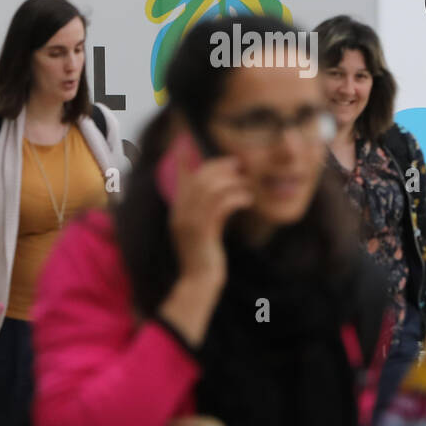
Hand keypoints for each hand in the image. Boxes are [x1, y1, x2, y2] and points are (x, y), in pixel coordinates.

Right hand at [167, 153, 251, 284]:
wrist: (200, 281)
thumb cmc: (206, 255)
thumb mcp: (204, 229)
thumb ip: (208, 210)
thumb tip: (221, 192)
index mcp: (178, 211)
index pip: (183, 179)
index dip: (186, 160)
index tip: (190, 145)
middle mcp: (180, 213)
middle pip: (199, 179)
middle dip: (219, 167)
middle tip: (238, 164)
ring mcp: (190, 223)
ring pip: (210, 189)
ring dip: (231, 182)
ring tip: (246, 183)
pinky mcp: (203, 232)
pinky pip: (221, 206)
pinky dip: (236, 198)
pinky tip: (247, 200)